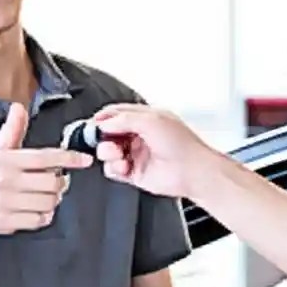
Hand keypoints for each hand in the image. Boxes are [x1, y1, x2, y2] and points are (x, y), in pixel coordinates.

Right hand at [0, 103, 92, 233]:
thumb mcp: (1, 151)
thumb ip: (14, 130)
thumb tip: (18, 107)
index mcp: (6, 160)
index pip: (44, 157)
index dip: (68, 158)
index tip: (85, 160)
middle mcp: (4, 180)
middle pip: (51, 182)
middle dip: (60, 182)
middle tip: (57, 181)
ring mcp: (5, 203)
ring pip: (48, 202)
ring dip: (53, 200)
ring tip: (47, 195)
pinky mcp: (6, 222)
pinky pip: (39, 220)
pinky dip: (44, 216)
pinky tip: (37, 209)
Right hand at [92, 104, 218, 198]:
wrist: (192, 172)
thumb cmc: (182, 145)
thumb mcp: (151, 121)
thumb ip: (124, 119)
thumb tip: (104, 123)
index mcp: (146, 118)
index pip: (118, 113)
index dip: (104, 117)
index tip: (94, 123)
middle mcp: (141, 135)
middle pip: (109, 133)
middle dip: (103, 136)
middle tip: (102, 139)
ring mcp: (137, 154)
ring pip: (109, 152)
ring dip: (108, 153)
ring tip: (117, 154)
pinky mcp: (135, 173)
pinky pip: (114, 169)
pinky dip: (114, 168)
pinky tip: (123, 167)